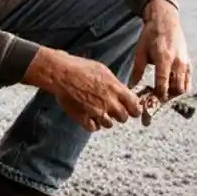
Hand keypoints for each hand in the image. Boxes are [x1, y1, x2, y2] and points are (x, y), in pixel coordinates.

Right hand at [24, 47, 140, 131]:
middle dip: (119, 114)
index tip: (132, 110)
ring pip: (109, 124)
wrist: (62, 73)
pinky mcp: (84, 118)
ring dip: (105, 119)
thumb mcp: (103, 70)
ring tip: (98, 111)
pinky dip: (92, 124)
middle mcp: (109, 103)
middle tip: (113, 110)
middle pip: (123, 118)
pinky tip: (89, 117)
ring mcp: (97, 112)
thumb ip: (115, 84)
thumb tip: (122, 90)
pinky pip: (93, 128)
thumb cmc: (81, 67)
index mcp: (116, 90)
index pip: (135, 107)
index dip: (134, 109)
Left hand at [129, 0, 191, 102]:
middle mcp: (177, 62)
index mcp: (164, 58)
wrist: (166, 20)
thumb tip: (130, 87)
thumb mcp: (140, 51)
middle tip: (154, 100)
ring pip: (183, 88)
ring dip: (172, 94)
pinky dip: (180, 88)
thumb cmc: (151, 35)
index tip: (148, 101)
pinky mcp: (189, 62)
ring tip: (161, 94)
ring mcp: (185, 63)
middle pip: (175, 89)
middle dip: (165, 98)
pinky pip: (188, 81)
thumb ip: (137, 70)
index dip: (156, 96)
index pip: (163, 84)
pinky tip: (170, 88)